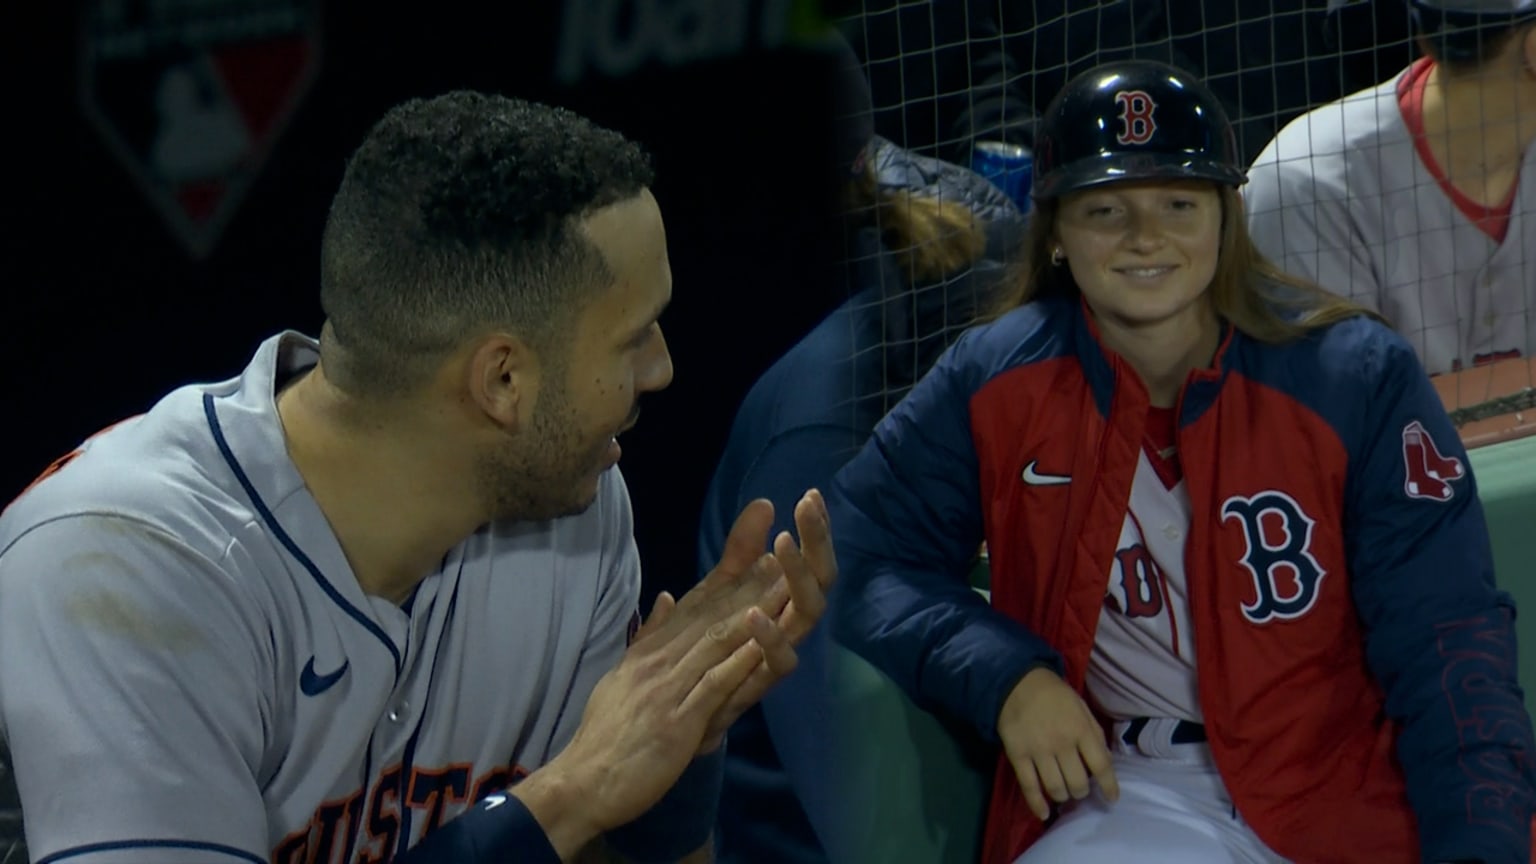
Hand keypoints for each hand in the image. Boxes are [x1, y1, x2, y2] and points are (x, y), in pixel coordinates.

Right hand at [549, 557, 796, 834]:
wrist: (581, 782)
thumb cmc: (605, 737)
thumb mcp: (624, 676)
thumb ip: (650, 637)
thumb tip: (669, 597)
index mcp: (650, 651)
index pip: (694, 605)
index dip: (728, 575)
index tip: (758, 549)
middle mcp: (659, 661)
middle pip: (711, 614)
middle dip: (750, 583)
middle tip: (784, 554)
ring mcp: (668, 688)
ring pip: (716, 641)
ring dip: (754, 613)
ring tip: (784, 586)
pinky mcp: (677, 721)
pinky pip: (713, 685)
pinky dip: (739, 663)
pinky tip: (763, 644)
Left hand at [695, 489, 837, 748]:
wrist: (666, 723)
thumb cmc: (698, 653)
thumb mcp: (716, 592)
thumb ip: (741, 553)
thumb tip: (765, 503)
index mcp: (778, 605)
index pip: (808, 562)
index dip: (814, 532)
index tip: (810, 496)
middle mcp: (785, 629)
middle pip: (819, 583)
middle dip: (817, 544)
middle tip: (809, 508)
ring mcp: (774, 658)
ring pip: (806, 617)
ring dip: (797, 579)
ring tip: (784, 546)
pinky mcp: (756, 686)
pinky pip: (779, 664)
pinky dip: (770, 638)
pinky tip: (755, 612)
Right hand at [996, 667, 1118, 820]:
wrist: (1017, 681)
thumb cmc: (1055, 695)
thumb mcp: (1082, 708)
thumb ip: (1094, 734)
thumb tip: (1104, 762)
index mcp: (1081, 729)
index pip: (1101, 766)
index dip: (1109, 787)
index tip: (1112, 799)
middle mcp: (1062, 743)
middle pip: (1078, 783)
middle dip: (1081, 791)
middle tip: (1079, 788)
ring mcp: (1038, 751)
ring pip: (1056, 788)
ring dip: (1063, 796)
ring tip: (1063, 793)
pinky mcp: (1018, 755)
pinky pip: (1029, 786)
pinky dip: (1037, 804)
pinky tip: (1044, 814)